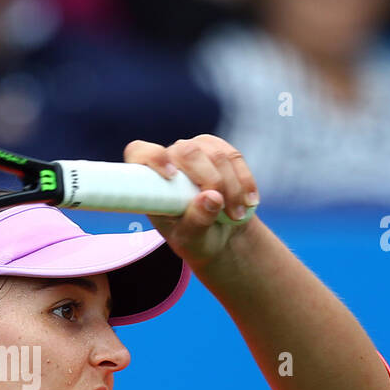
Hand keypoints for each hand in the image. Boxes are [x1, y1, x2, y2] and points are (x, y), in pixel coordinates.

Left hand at [124, 135, 259, 270]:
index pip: (140, 152)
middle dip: (213, 181)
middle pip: (189, 153)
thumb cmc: (196, 238)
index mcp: (152, 181)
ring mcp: (195, 149)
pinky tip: (249, 201)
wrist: (220, 233)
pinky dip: (245, 181)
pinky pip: (234, 157)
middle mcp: (170, 159)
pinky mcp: (217, 149)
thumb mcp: (191, 240)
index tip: (170, 175)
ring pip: (217, 155)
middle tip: (226, 209)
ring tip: (237, 214)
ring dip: (233, 187)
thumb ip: (196, 222)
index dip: (153, 158)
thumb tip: (212, 197)